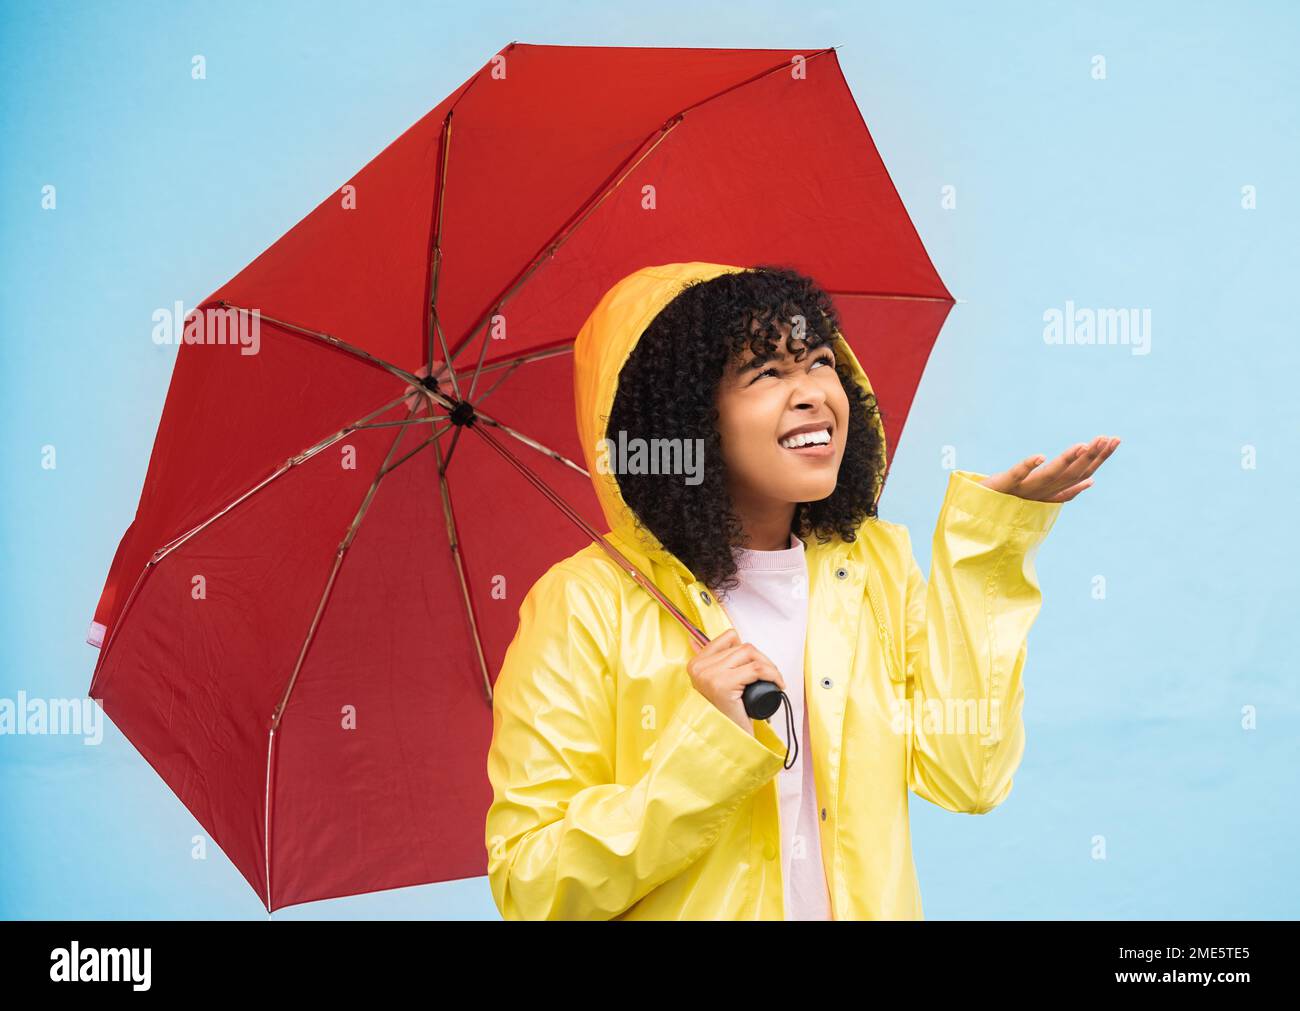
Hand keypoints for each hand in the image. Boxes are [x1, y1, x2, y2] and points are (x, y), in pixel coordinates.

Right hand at [686, 628, 786, 733]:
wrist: (727, 741)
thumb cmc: (725, 715)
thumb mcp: (716, 684)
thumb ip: (714, 663)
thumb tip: (710, 639)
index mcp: (696, 664)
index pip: (728, 637)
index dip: (748, 649)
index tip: (756, 663)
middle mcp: (699, 667)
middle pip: (742, 646)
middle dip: (762, 659)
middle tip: (771, 675)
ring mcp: (710, 675)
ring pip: (750, 654)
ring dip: (769, 666)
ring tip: (774, 680)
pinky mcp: (724, 685)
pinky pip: (757, 669)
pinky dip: (773, 674)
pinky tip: (777, 684)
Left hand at [980, 435, 1119, 502]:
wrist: (977, 518)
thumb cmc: (1009, 503)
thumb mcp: (1040, 495)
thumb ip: (1065, 489)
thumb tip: (1091, 481)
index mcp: (1051, 492)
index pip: (1081, 474)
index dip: (1099, 459)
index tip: (1115, 440)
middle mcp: (1041, 493)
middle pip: (1071, 474)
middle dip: (1092, 456)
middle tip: (1109, 438)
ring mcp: (1022, 491)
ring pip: (1050, 475)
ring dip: (1068, 460)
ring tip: (1084, 445)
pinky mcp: (1002, 486)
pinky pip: (1016, 476)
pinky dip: (1027, 467)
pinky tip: (1040, 456)